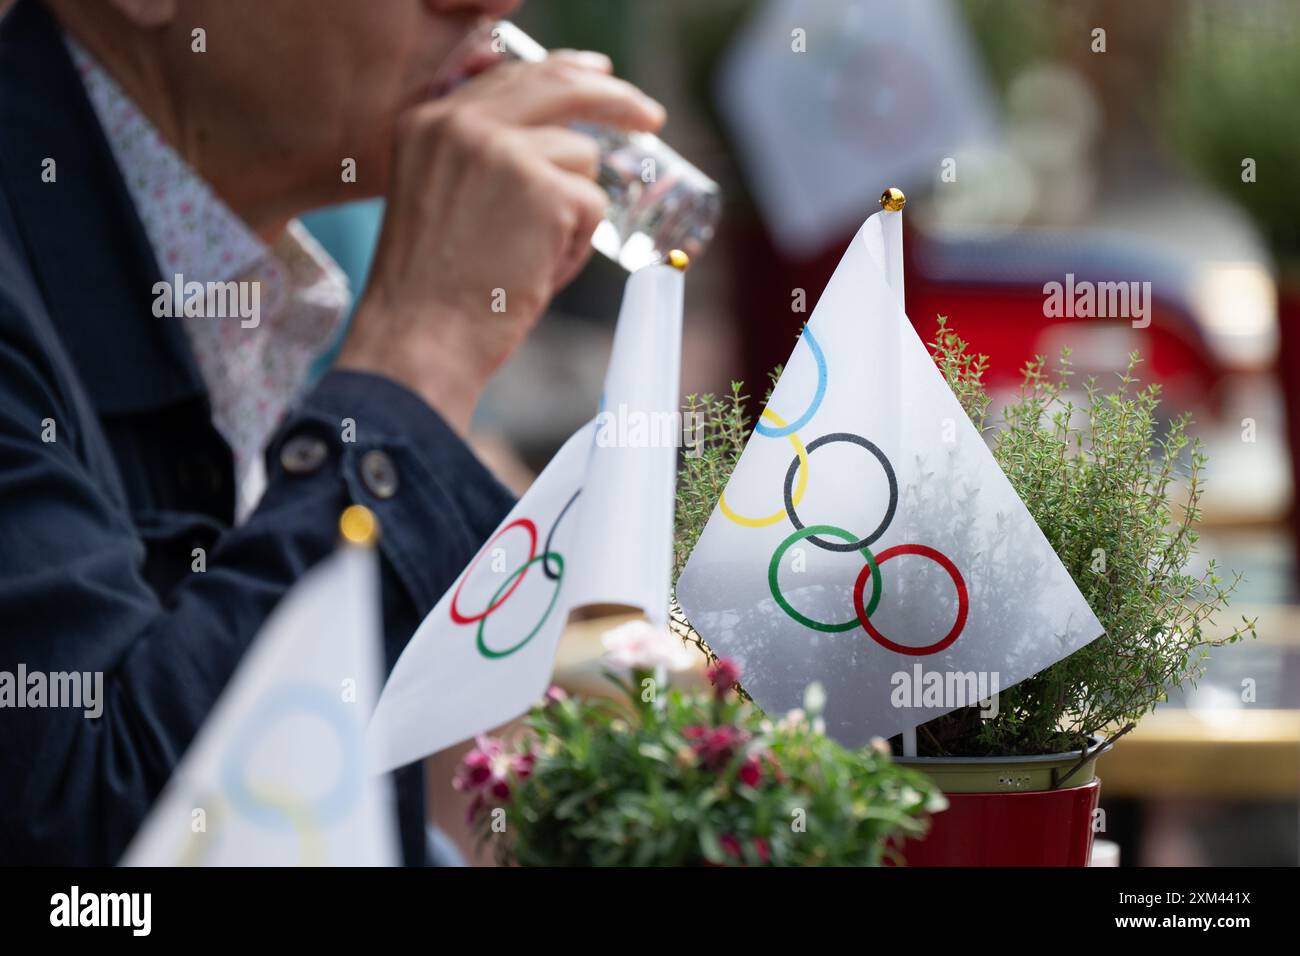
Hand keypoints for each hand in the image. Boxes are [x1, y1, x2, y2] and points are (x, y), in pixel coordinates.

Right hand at [336, 53, 664, 432]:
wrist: (421, 338)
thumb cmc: (434, 290)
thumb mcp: (440, 198)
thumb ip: (482, 156)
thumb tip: (564, 132)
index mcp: (428, 120)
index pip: (513, 74)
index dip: (565, 74)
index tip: (600, 76)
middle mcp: (461, 122)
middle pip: (561, 85)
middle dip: (614, 99)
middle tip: (651, 119)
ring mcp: (504, 151)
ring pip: (582, 159)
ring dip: (574, 211)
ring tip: (529, 257)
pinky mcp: (543, 190)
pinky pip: (593, 205)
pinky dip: (578, 245)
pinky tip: (537, 271)